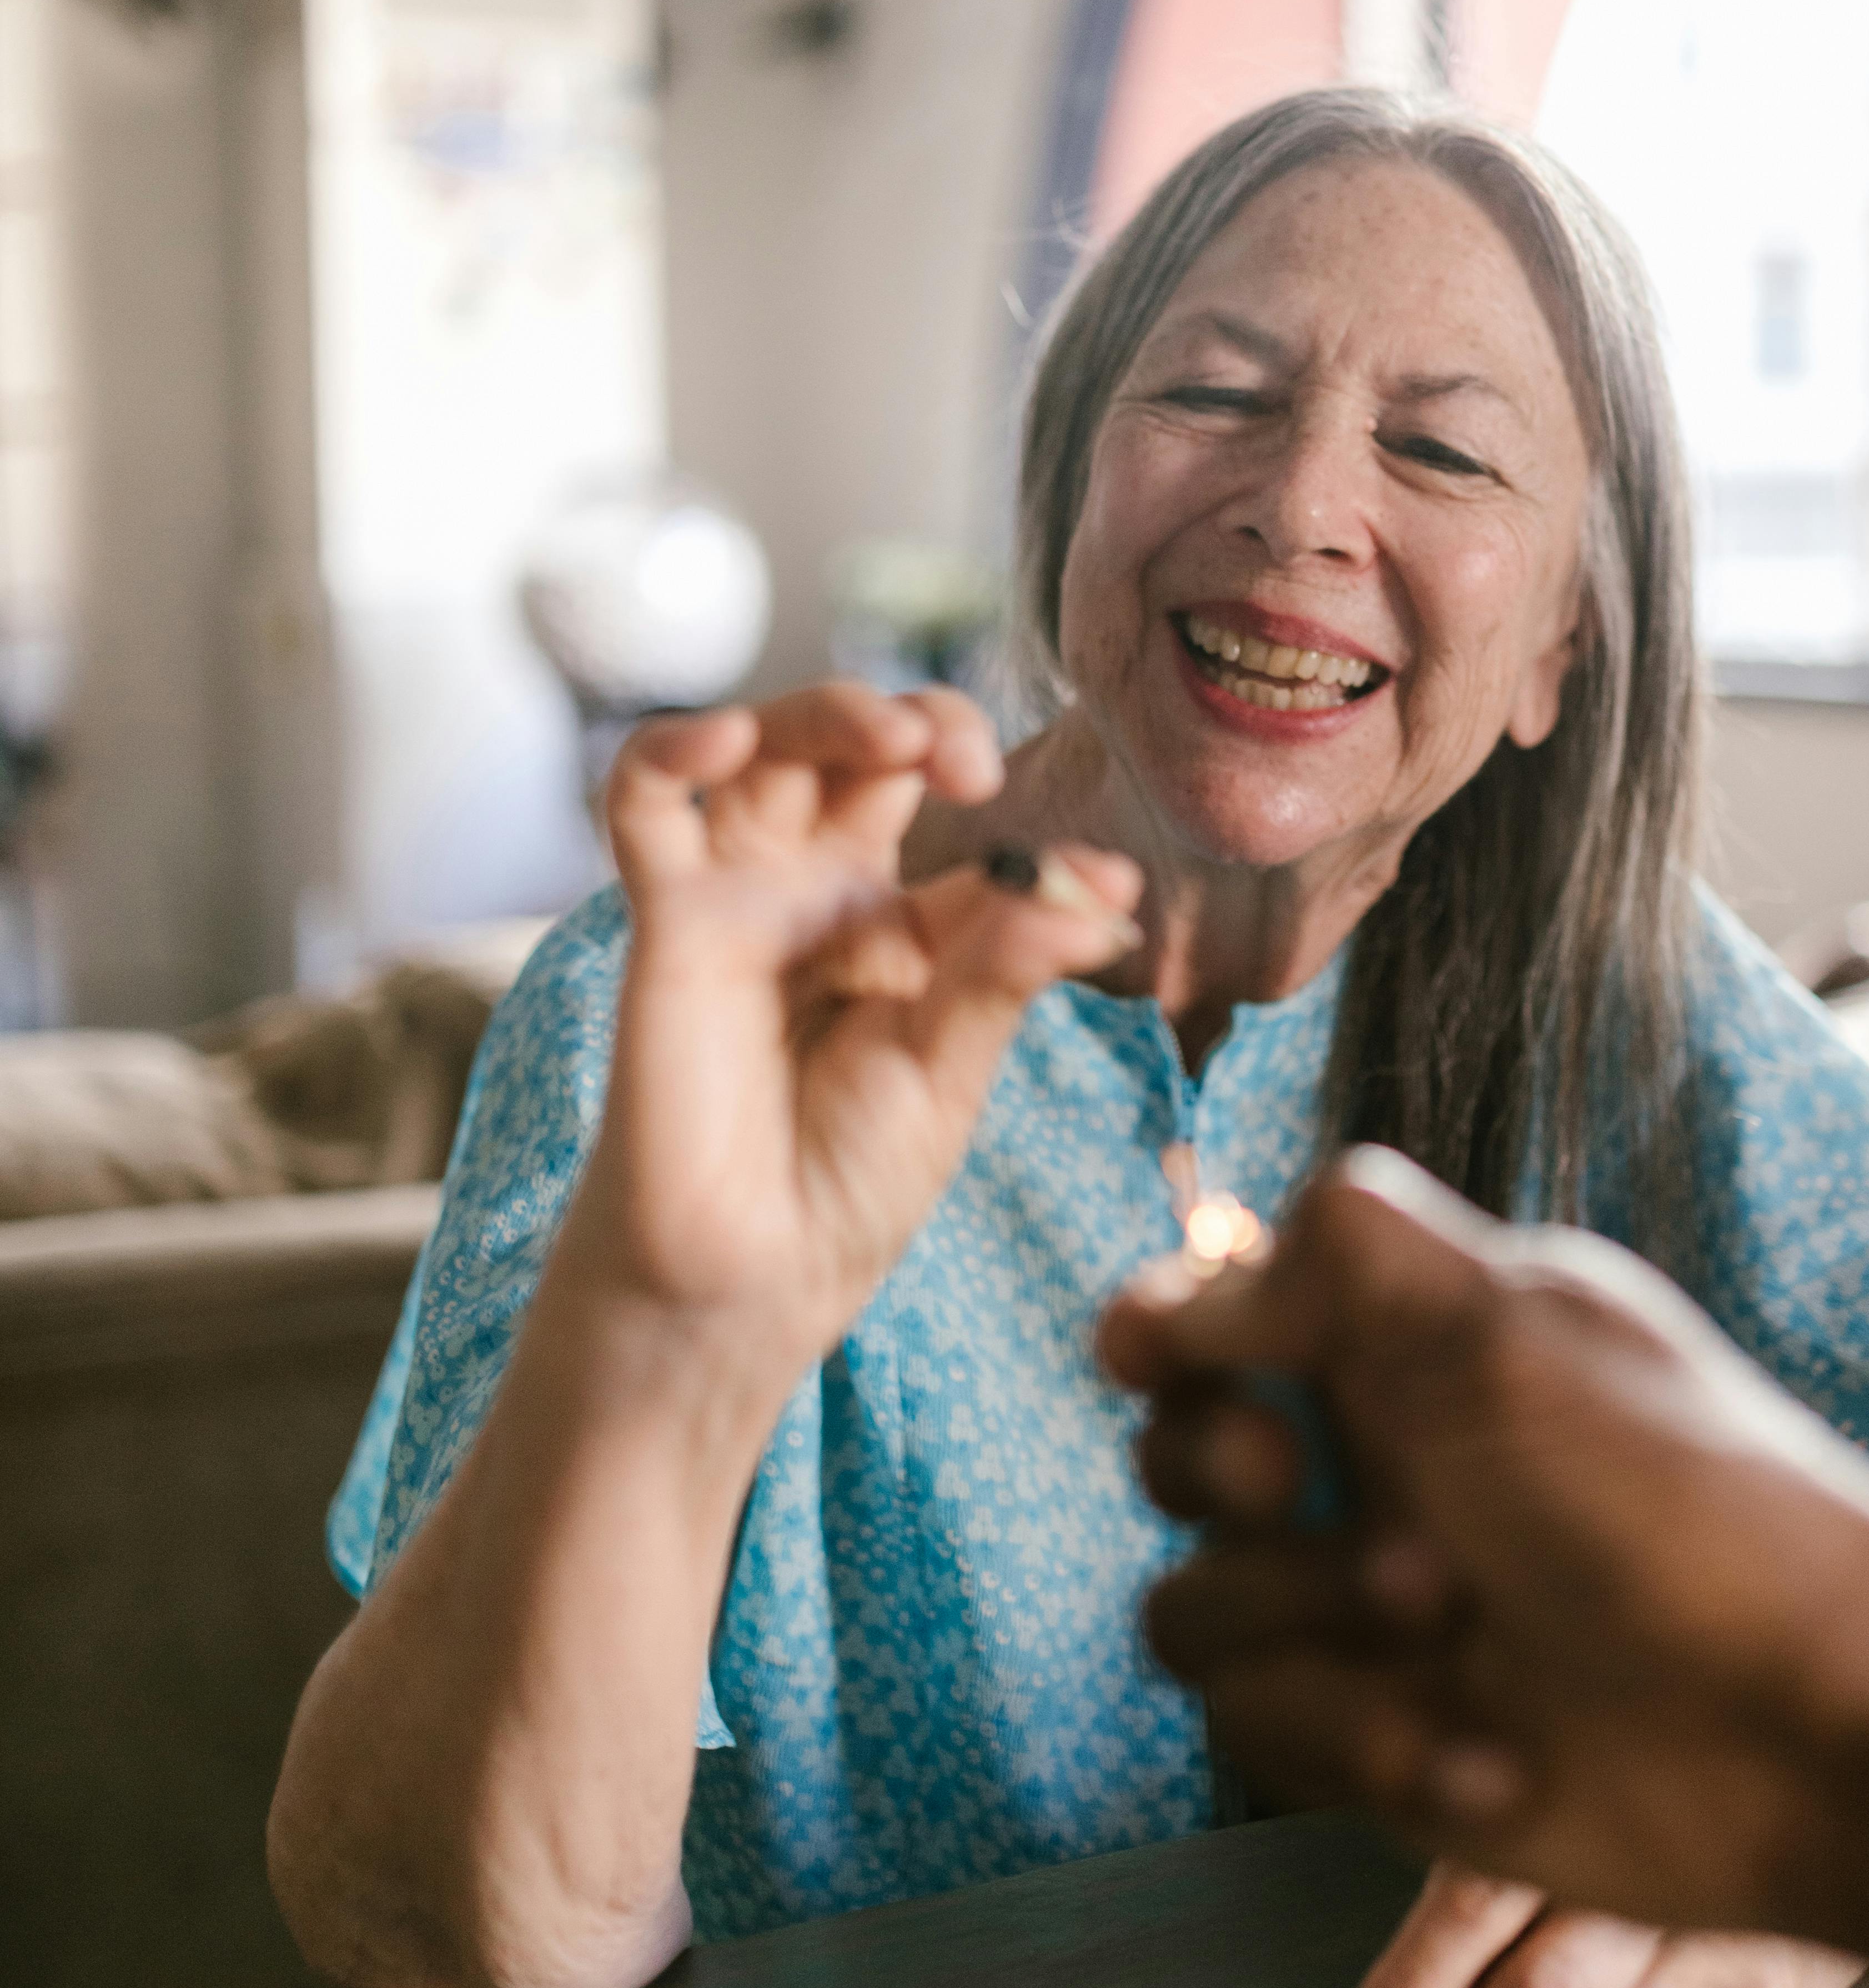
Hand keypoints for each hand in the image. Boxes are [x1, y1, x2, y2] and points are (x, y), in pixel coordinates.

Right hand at [574, 683, 1140, 1364]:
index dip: (1026, 831)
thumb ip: (1009, 966)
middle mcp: (814, 892)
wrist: (755, 1275)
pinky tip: (722, 737)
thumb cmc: (850, 1180)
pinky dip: (671, 749)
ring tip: (890, 738)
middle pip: (850, 750)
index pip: (956, 829)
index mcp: (895, 921)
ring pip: (759, 750)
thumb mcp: (953, 1065)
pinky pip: (643, 805)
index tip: (1087, 875)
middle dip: (913, 723)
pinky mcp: (671, 923)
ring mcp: (740, 898)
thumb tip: (1105, 891)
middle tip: (967, 767)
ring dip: (822, 712)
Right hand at [1107, 1147, 1868, 1948]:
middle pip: (1175, 1453)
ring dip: (1310, 1618)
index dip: (1168, 1326)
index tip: (1157, 1350)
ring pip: (1195, 1611)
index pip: (1221, 1304)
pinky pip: (1267, 1732)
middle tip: (1291, 1477)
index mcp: (1419, 1341)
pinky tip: (1495, 1752)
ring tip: (1450, 1626)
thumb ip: (1334, 1253)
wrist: (1812, 1732)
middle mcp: (1385, 1465)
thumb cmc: (1685, 1506)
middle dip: (1219, 1466)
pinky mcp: (1378, 1740)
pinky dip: (1371, 1739)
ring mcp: (1375, 1610)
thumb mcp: (1511, 1323)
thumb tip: (1188, 1286)